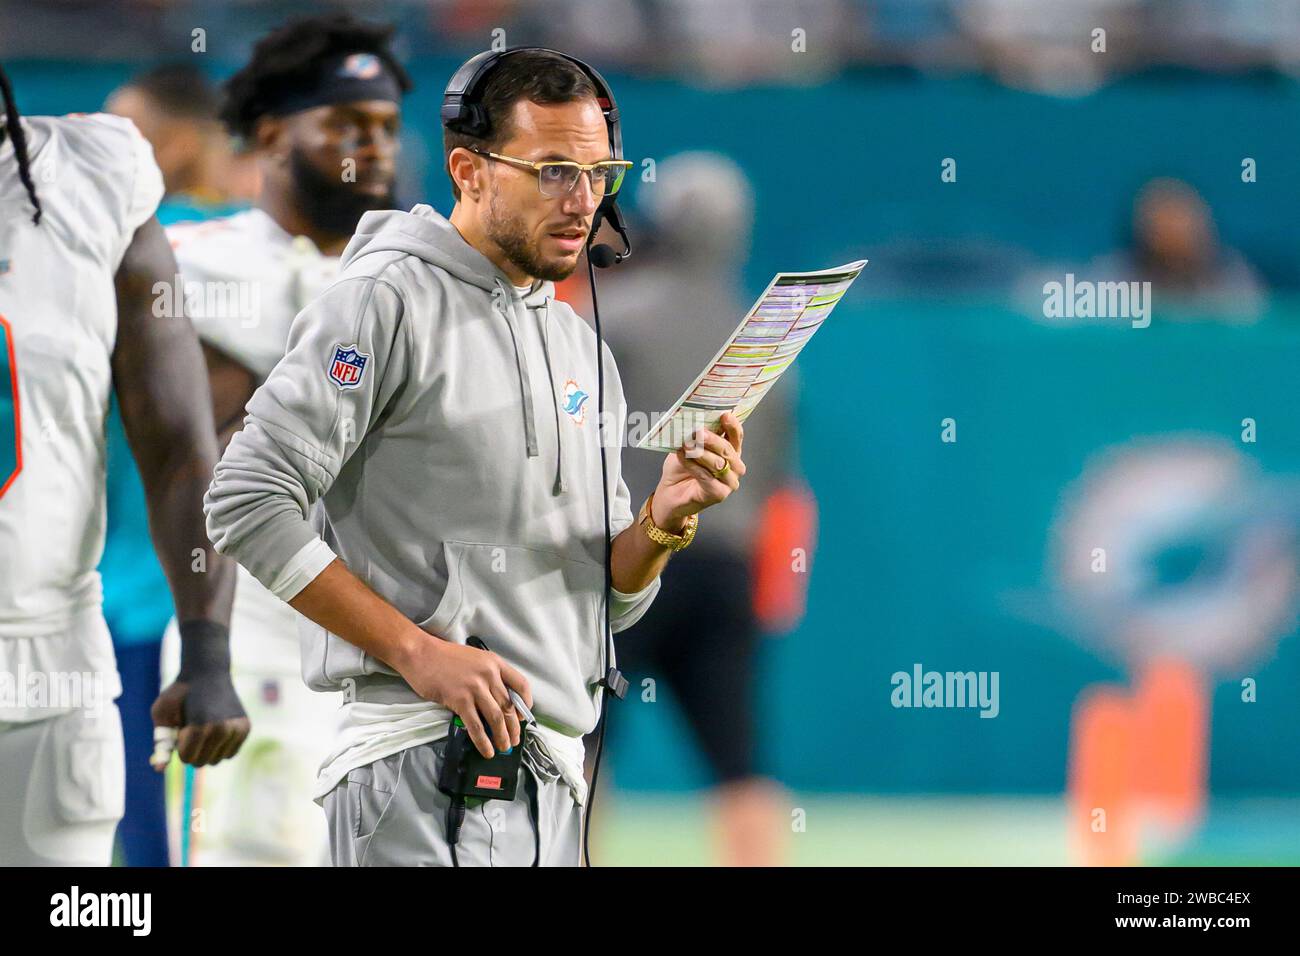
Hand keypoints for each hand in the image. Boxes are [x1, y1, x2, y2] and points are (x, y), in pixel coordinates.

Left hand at [150, 676, 249, 768]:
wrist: (208, 671)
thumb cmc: (180, 694)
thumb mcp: (162, 713)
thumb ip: (161, 743)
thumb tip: (159, 769)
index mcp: (201, 726)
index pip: (187, 758)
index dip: (180, 746)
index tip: (181, 729)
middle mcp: (223, 729)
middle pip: (202, 762)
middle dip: (193, 751)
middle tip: (192, 729)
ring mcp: (237, 728)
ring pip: (217, 760)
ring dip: (207, 750)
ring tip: (205, 728)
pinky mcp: (246, 727)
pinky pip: (230, 753)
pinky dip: (221, 747)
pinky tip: (217, 730)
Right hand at [395, 635, 532, 758]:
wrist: (421, 654)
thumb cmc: (445, 657)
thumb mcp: (475, 659)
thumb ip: (488, 676)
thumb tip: (497, 701)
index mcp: (495, 663)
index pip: (521, 684)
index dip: (525, 704)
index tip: (523, 717)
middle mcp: (489, 675)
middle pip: (509, 706)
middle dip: (514, 727)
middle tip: (514, 741)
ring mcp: (475, 688)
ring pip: (496, 718)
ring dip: (502, 737)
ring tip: (504, 748)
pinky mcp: (460, 700)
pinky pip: (476, 726)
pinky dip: (483, 741)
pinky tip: (487, 751)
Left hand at [653, 411, 746, 530]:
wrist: (670, 493)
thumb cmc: (681, 469)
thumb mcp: (689, 446)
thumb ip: (697, 436)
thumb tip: (695, 420)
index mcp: (731, 452)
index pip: (736, 437)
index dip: (732, 426)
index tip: (725, 414)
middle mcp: (734, 467)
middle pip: (728, 450)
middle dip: (713, 439)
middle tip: (699, 432)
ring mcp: (729, 482)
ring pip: (718, 464)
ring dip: (700, 453)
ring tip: (686, 444)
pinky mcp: (719, 494)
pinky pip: (706, 477)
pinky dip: (693, 465)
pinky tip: (682, 455)